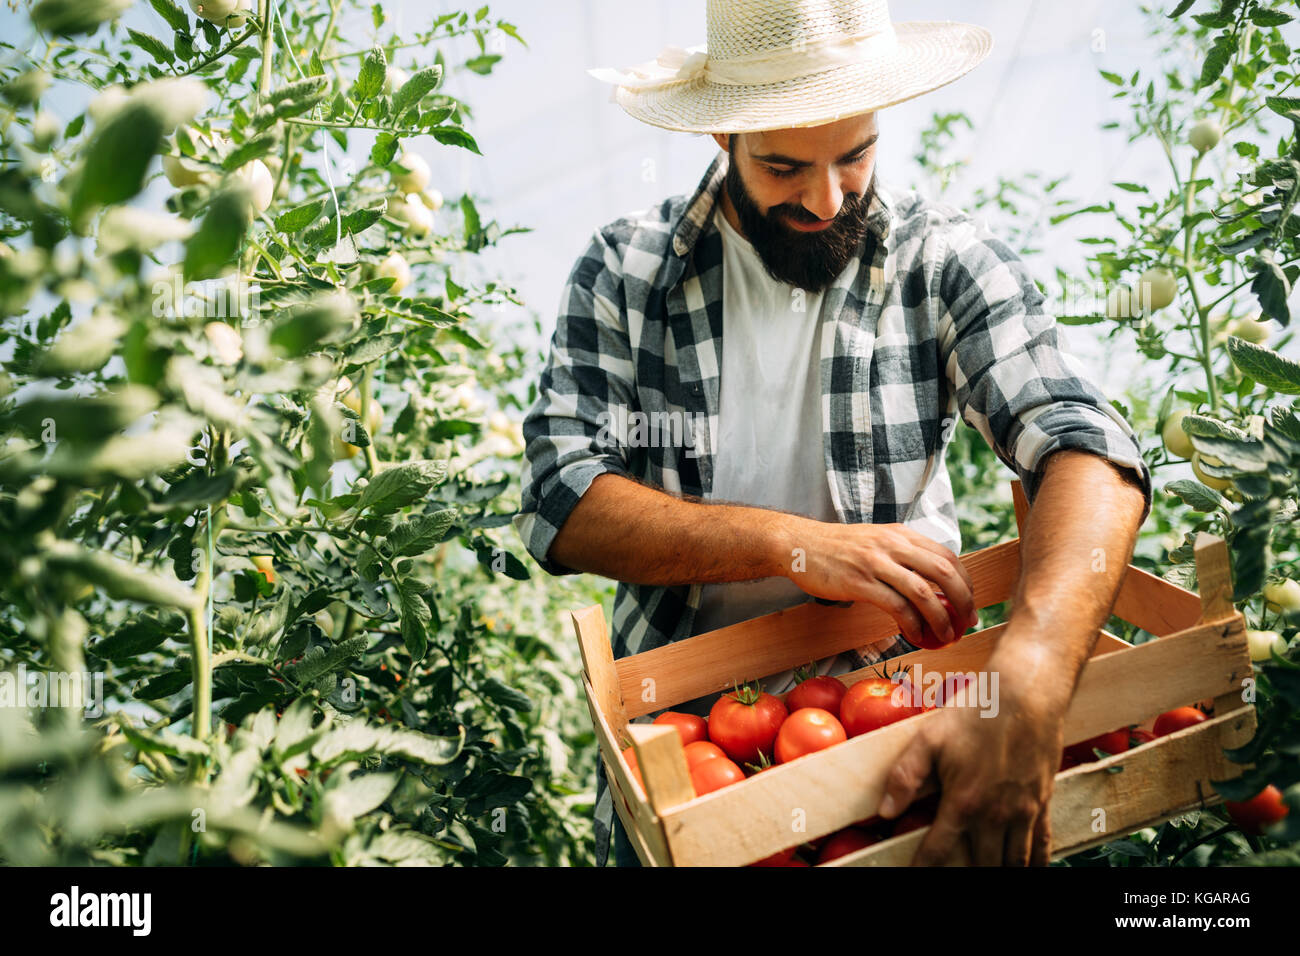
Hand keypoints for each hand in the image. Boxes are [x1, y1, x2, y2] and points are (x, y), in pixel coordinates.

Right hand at [777, 518, 974, 647]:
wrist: (798, 544)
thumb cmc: (836, 548)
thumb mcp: (875, 542)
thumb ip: (902, 556)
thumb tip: (930, 584)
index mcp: (901, 534)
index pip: (948, 556)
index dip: (966, 582)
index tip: (968, 604)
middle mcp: (893, 545)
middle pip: (944, 572)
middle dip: (963, 601)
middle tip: (966, 623)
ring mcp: (876, 563)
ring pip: (924, 592)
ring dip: (941, 619)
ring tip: (946, 636)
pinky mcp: (859, 583)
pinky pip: (897, 607)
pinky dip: (912, 625)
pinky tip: (916, 635)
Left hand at [878, 688, 1062, 865]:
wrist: (1026, 695)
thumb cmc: (975, 713)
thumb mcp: (928, 739)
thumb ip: (904, 777)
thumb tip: (884, 811)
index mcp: (963, 803)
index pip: (938, 851)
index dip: (924, 868)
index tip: (914, 875)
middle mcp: (995, 815)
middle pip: (981, 864)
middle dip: (967, 873)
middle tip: (957, 872)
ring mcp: (1022, 812)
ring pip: (1014, 862)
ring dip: (1000, 870)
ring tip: (988, 870)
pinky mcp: (1042, 802)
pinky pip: (1042, 845)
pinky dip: (1036, 863)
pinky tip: (1028, 868)